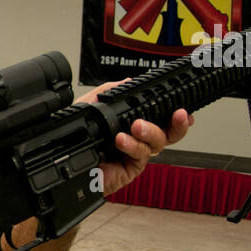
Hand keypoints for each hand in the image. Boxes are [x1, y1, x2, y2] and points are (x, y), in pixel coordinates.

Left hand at [76, 80, 192, 195]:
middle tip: (179, 115)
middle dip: (179, 123)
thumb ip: (108, 92)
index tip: (183, 106)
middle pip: (170, 133)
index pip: (159, 116)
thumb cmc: (77, 139)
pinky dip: (133, 145)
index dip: (174, 113)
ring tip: (137, 126)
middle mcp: (139, 140)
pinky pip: (141, 155)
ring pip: (158, 143)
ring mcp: (136, 155)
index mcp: (133, 125)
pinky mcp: (131, 168)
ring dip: (151, 131)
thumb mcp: (89, 107)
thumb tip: (128, 82)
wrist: (66, 164)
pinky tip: (121, 140)